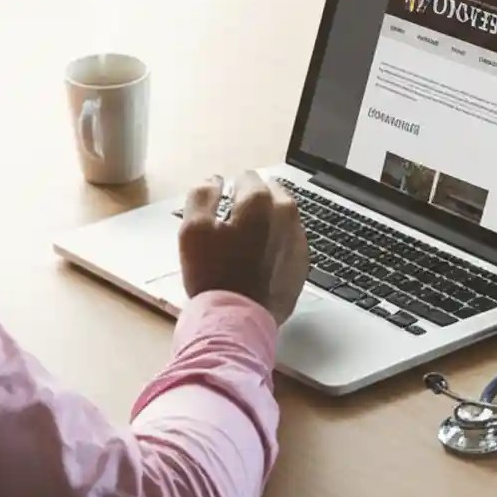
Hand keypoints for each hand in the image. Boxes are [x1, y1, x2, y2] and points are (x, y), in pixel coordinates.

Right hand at [178, 171, 308, 325]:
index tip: (222, 206)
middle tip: (234, 223)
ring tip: (247, 242)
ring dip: (267, 221)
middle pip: (270, 193)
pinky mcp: (303, 261)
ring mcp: (298, 238)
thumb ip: (202, 196)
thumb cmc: (212, 274)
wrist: (238, 318)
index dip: (231, 190)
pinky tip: (261, 258)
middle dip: (254, 202)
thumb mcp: (192, 230)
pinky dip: (277, 242)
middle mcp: (286, 214)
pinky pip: (289, 240)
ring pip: (283, 216)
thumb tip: (215, 180)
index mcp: (259, 201)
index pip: (247, 178)